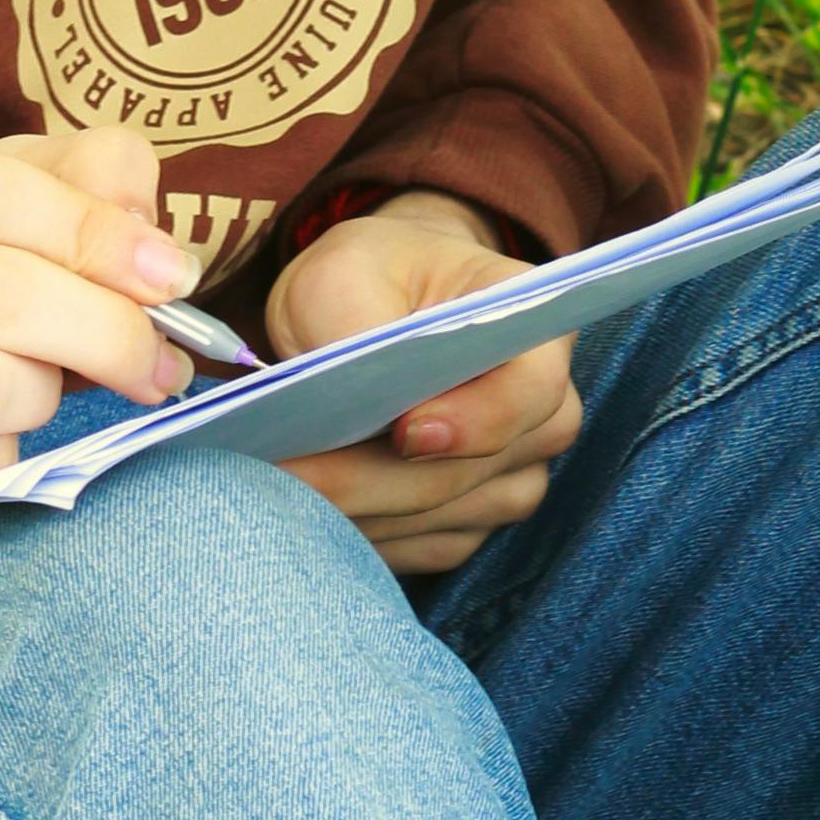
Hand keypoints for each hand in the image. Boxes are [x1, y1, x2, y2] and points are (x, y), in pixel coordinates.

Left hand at [261, 192, 580, 577]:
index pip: (531, 390)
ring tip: (279, 486)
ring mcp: (514, 472)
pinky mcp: (475, 517)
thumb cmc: (367, 276)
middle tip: (281, 471)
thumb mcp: (343, 273)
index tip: (402, 433)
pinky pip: (427, 547)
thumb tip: (359, 408)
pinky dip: (367, 534)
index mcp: (532, 324)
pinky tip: (309, 508)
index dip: (476, 420)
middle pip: (475, 470)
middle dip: (373, 478)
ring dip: (362, 512)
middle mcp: (541, 410)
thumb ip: (358, 328)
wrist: (370, 303)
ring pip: (446, 518)